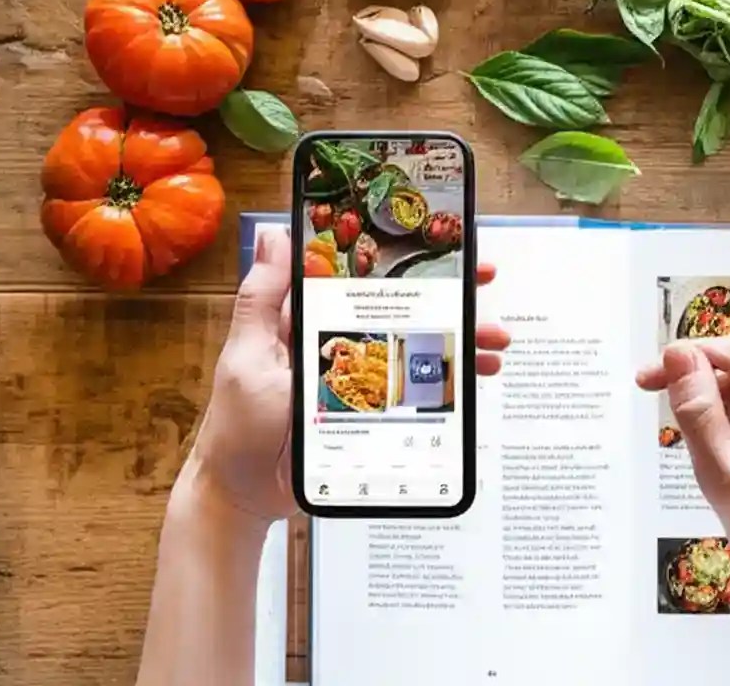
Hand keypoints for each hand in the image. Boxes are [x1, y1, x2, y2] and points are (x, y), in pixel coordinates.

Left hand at [180, 228, 510, 525]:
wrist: (245, 495)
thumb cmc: (237, 427)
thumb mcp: (248, 358)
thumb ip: (262, 300)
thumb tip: (274, 234)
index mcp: (308, 320)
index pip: (360, 277)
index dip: (398, 258)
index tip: (435, 244)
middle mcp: (339, 343)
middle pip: (400, 311)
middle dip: (446, 298)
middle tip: (482, 284)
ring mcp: (360, 380)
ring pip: (416, 350)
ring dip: (457, 342)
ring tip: (492, 343)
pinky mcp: (374, 413)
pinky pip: (417, 391)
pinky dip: (448, 384)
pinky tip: (475, 379)